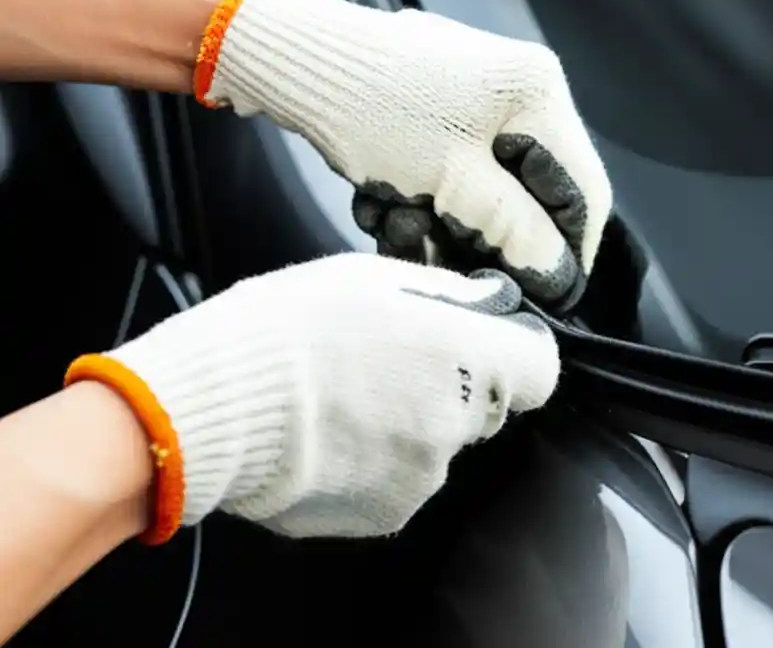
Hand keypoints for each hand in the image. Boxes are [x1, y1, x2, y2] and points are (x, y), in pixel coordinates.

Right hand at [66, 254, 558, 540]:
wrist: (213, 408)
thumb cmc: (286, 327)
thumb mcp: (372, 278)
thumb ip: (448, 293)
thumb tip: (491, 301)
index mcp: (465, 354)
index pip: (540, 368)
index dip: (515, 354)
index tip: (487, 344)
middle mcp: (458, 421)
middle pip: (485, 406)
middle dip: (453, 386)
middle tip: (389, 363)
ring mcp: (425, 474)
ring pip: (439, 446)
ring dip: (409, 426)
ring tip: (345, 400)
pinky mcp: (387, 512)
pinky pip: (399, 481)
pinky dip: (375, 463)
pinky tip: (331, 437)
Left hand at [201, 0, 611, 309]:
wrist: (291, 59)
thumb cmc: (375, 115)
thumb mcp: (455, 185)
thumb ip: (517, 234)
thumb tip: (560, 278)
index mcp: (538, 95)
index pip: (582, 193)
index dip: (569, 254)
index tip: (543, 295)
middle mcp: (517, 88)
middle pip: (529, 194)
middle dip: (484, 237)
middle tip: (443, 255)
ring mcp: (475, 94)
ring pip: (484, 190)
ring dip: (442, 223)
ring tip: (395, 222)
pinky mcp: (436, 106)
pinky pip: (451, 171)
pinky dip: (421, 198)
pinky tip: (380, 201)